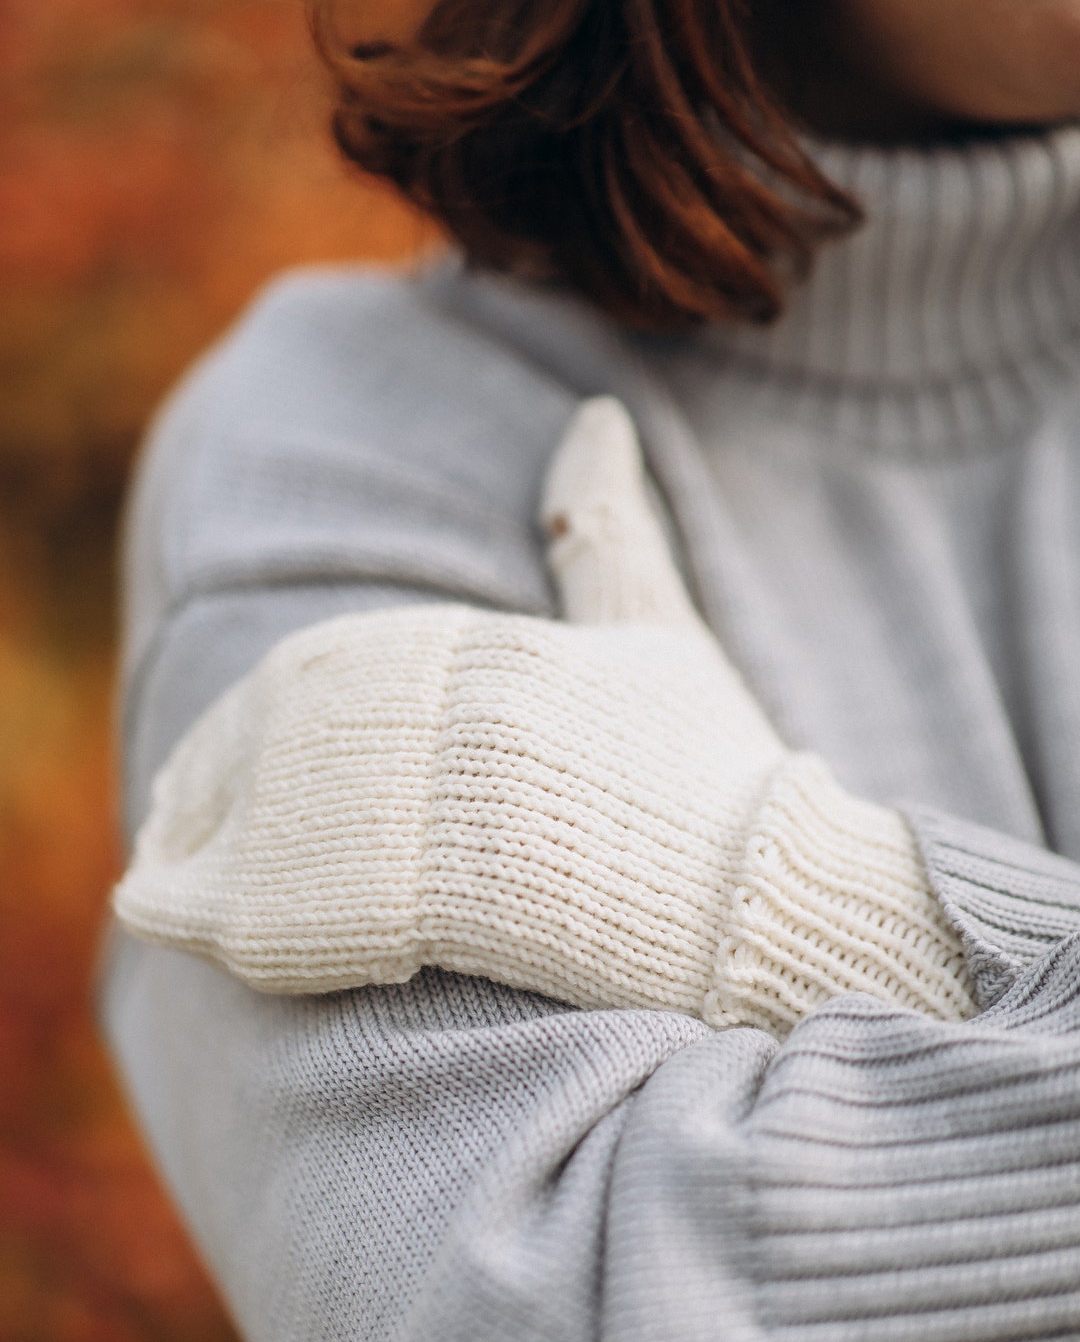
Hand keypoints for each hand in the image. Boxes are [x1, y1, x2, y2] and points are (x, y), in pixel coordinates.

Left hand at [114, 400, 972, 1031]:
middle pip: (295, 735)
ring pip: (285, 816)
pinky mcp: (458, 901)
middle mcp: (468, 715)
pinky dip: (229, 915)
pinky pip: (307, 903)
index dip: (267, 710)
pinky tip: (188, 923)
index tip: (229, 741)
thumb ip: (606, 529)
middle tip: (171, 810)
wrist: (774, 896)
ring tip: (165, 876)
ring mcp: (461, 807)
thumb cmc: (718, 771)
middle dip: (219, 771)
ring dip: (206, 842)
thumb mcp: (659, 633)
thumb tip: (594, 418)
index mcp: (499, 650)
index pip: (337, 665)